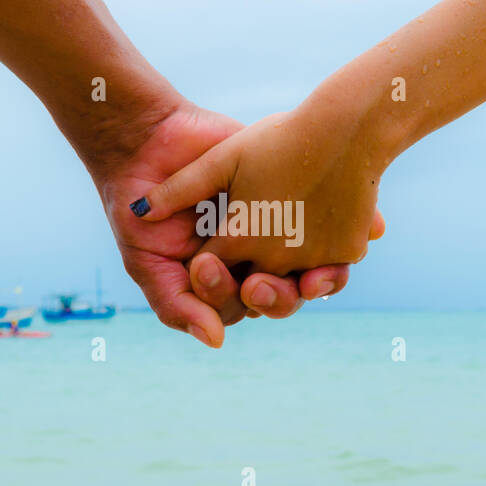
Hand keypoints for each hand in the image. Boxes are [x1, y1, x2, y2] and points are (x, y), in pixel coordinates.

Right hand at [92, 98, 350, 346]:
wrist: (145, 144)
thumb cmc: (139, 211)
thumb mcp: (146, 262)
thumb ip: (176, 305)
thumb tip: (216, 341)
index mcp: (221, 281)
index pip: (240, 307)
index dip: (227, 297)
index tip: (204, 265)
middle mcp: (251, 260)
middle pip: (280, 297)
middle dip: (274, 297)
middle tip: (255, 281)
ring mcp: (277, 231)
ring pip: (309, 271)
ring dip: (314, 283)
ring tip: (307, 278)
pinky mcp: (295, 199)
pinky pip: (329, 229)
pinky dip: (343, 244)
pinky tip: (346, 246)